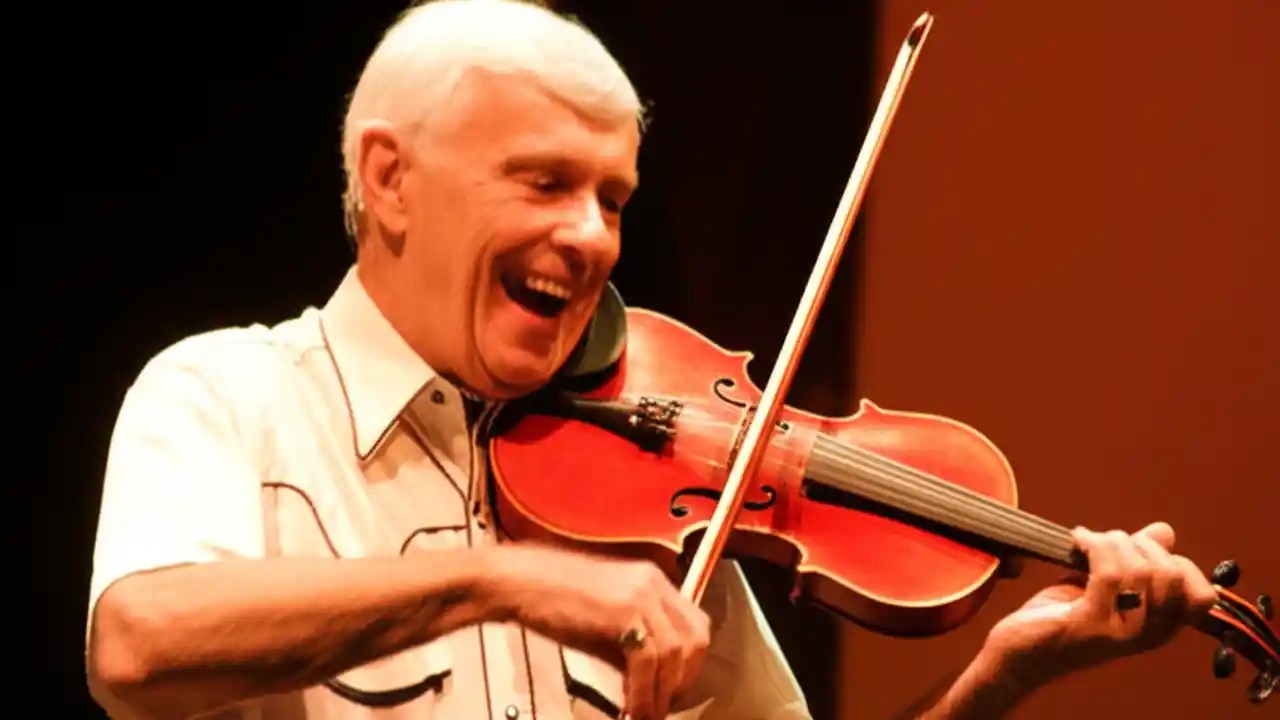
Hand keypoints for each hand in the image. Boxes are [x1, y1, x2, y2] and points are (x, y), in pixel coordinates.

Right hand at [486, 542, 709, 719]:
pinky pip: (647, 661)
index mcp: (652, 580)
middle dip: (684, 680)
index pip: (694, 624)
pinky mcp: (622, 611)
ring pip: (674, 653)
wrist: (519, 581)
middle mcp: (653, 583)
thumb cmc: (552, 598)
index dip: (690, 664)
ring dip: (663, 693)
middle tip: (665, 705)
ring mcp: (640, 595)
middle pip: (695, 638)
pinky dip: (644, 692)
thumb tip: (648, 682)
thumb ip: (631, 645)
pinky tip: (632, 708)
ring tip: (646, 714)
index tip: (674, 690)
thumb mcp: (603, 620)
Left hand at [983, 522, 1217, 687]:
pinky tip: (1077, 539)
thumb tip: (1165, 532)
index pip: (1202, 596)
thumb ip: (1137, 559)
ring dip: (1112, 541)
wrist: (1018, 651)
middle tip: (1109, 540)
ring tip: (1089, 540)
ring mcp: (1120, 632)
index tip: (1142, 549)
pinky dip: (1094, 545)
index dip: (1178, 562)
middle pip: (1172, 576)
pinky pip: (1108, 574)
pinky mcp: (1090, 625)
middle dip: (1141, 545)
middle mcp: (1146, 635)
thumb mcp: (1107, 584)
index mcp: (1159, 628)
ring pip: (1139, 570)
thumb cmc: (1061, 616)